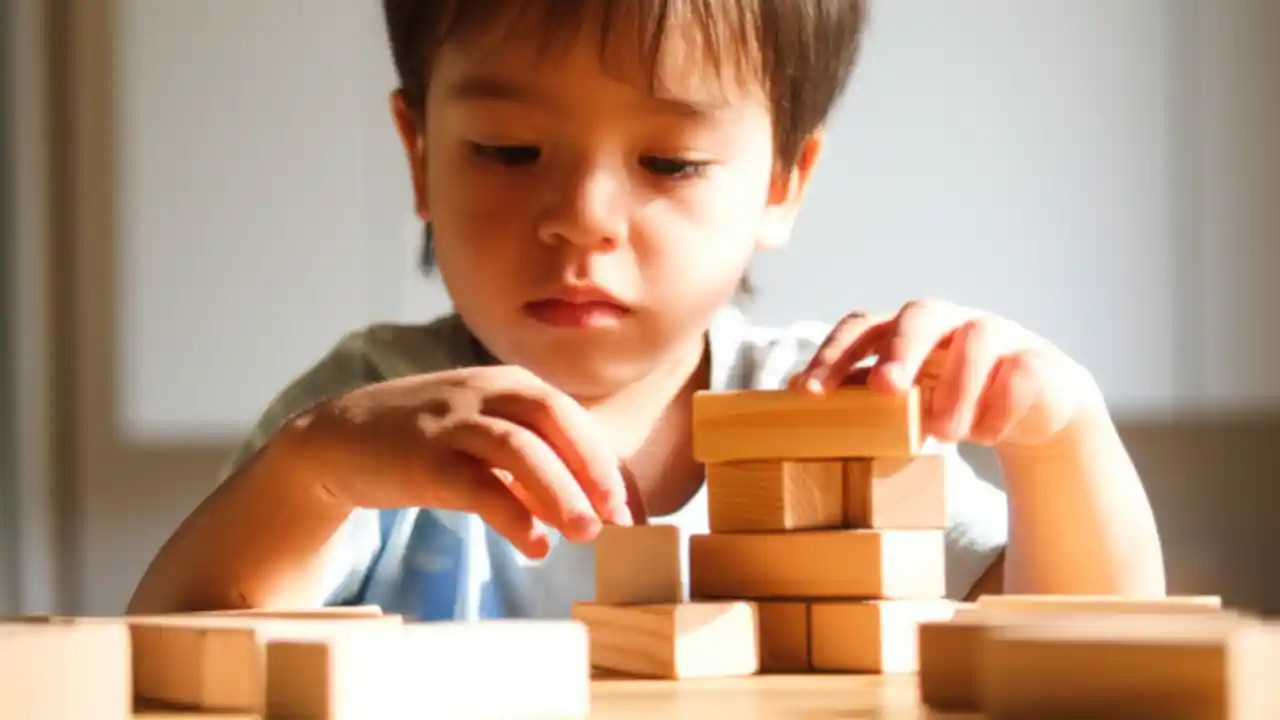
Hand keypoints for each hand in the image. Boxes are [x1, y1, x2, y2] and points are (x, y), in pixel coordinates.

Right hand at [284, 365, 632, 558]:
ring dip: (560, 492)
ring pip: (520, 449)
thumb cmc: (431, 441)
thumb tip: (592, 508)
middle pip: (555, 419)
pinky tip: (534, 545)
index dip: (607, 464)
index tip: (631, 511)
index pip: (573, 419)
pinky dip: (512, 516)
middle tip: (617, 518)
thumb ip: (537, 464)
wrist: (342, 437)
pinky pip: (477, 485)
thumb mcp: (488, 438)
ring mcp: (453, 422)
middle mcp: (486, 392)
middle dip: (593, 469)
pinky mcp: (423, 458)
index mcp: (510, 383)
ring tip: (585, 535)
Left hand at [789, 299, 1101, 447]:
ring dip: (956, 391)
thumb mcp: (906, 402)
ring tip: (946, 434)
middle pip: (920, 316)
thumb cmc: (952, 399)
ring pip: (975, 340)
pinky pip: (1017, 375)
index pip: (863, 327)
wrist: (1033, 406)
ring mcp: (996, 334)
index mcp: (904, 330)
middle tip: (886, 391)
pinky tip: (987, 435)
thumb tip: (795, 399)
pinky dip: (998, 410)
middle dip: (900, 352)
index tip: (810, 392)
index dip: (835, 354)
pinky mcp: (1037, 360)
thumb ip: (863, 397)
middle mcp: (948, 323)